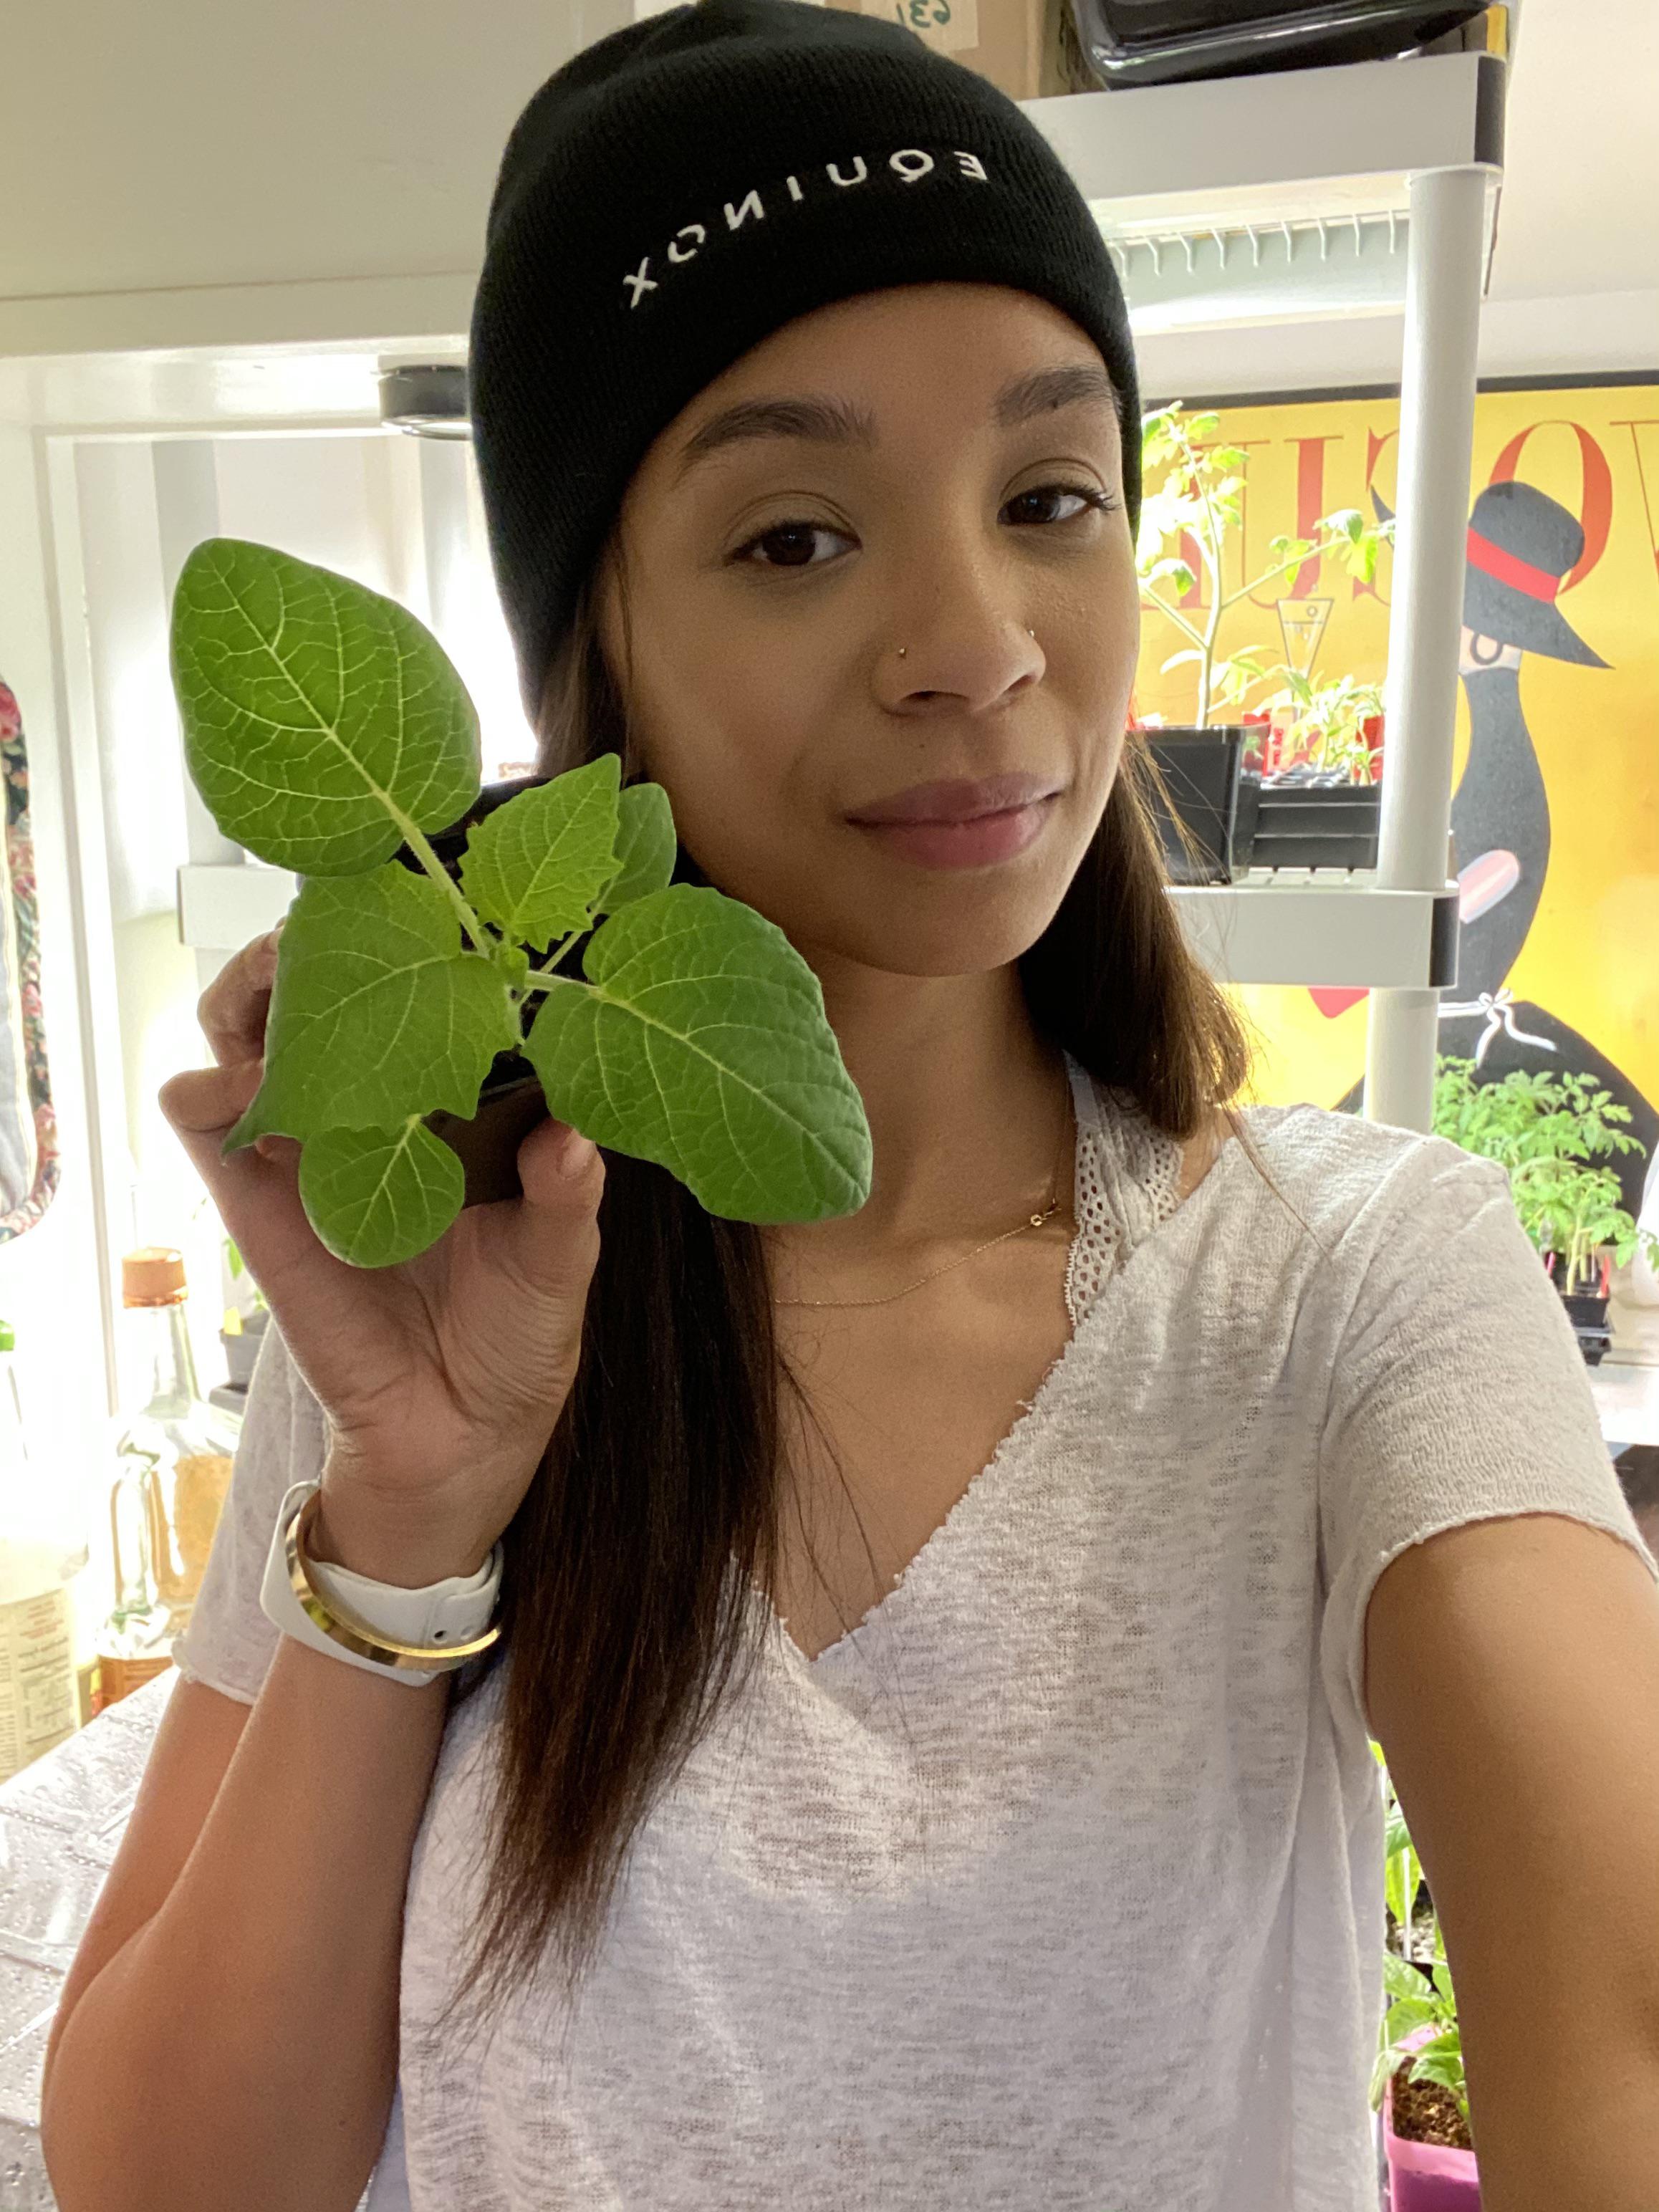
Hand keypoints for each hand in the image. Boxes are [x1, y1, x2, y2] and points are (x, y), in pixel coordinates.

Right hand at [159, 924, 604, 1582]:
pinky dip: (213, 1084)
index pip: (417, 979)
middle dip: (317, 933)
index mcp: (455, 1090)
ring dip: (257, 992)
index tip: (430, 902)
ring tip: (293, 997)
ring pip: (242, 1023)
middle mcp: (376, 1100)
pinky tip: (260, 1094)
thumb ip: (567, 1194)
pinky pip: (200, 1114)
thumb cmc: (521, 1329)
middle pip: (314, 977)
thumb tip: (572, 1131)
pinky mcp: (254, 1195)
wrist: (462, 1429)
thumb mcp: (563, 1258)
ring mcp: (309, 1141)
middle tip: (341, 927)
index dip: (410, 930)